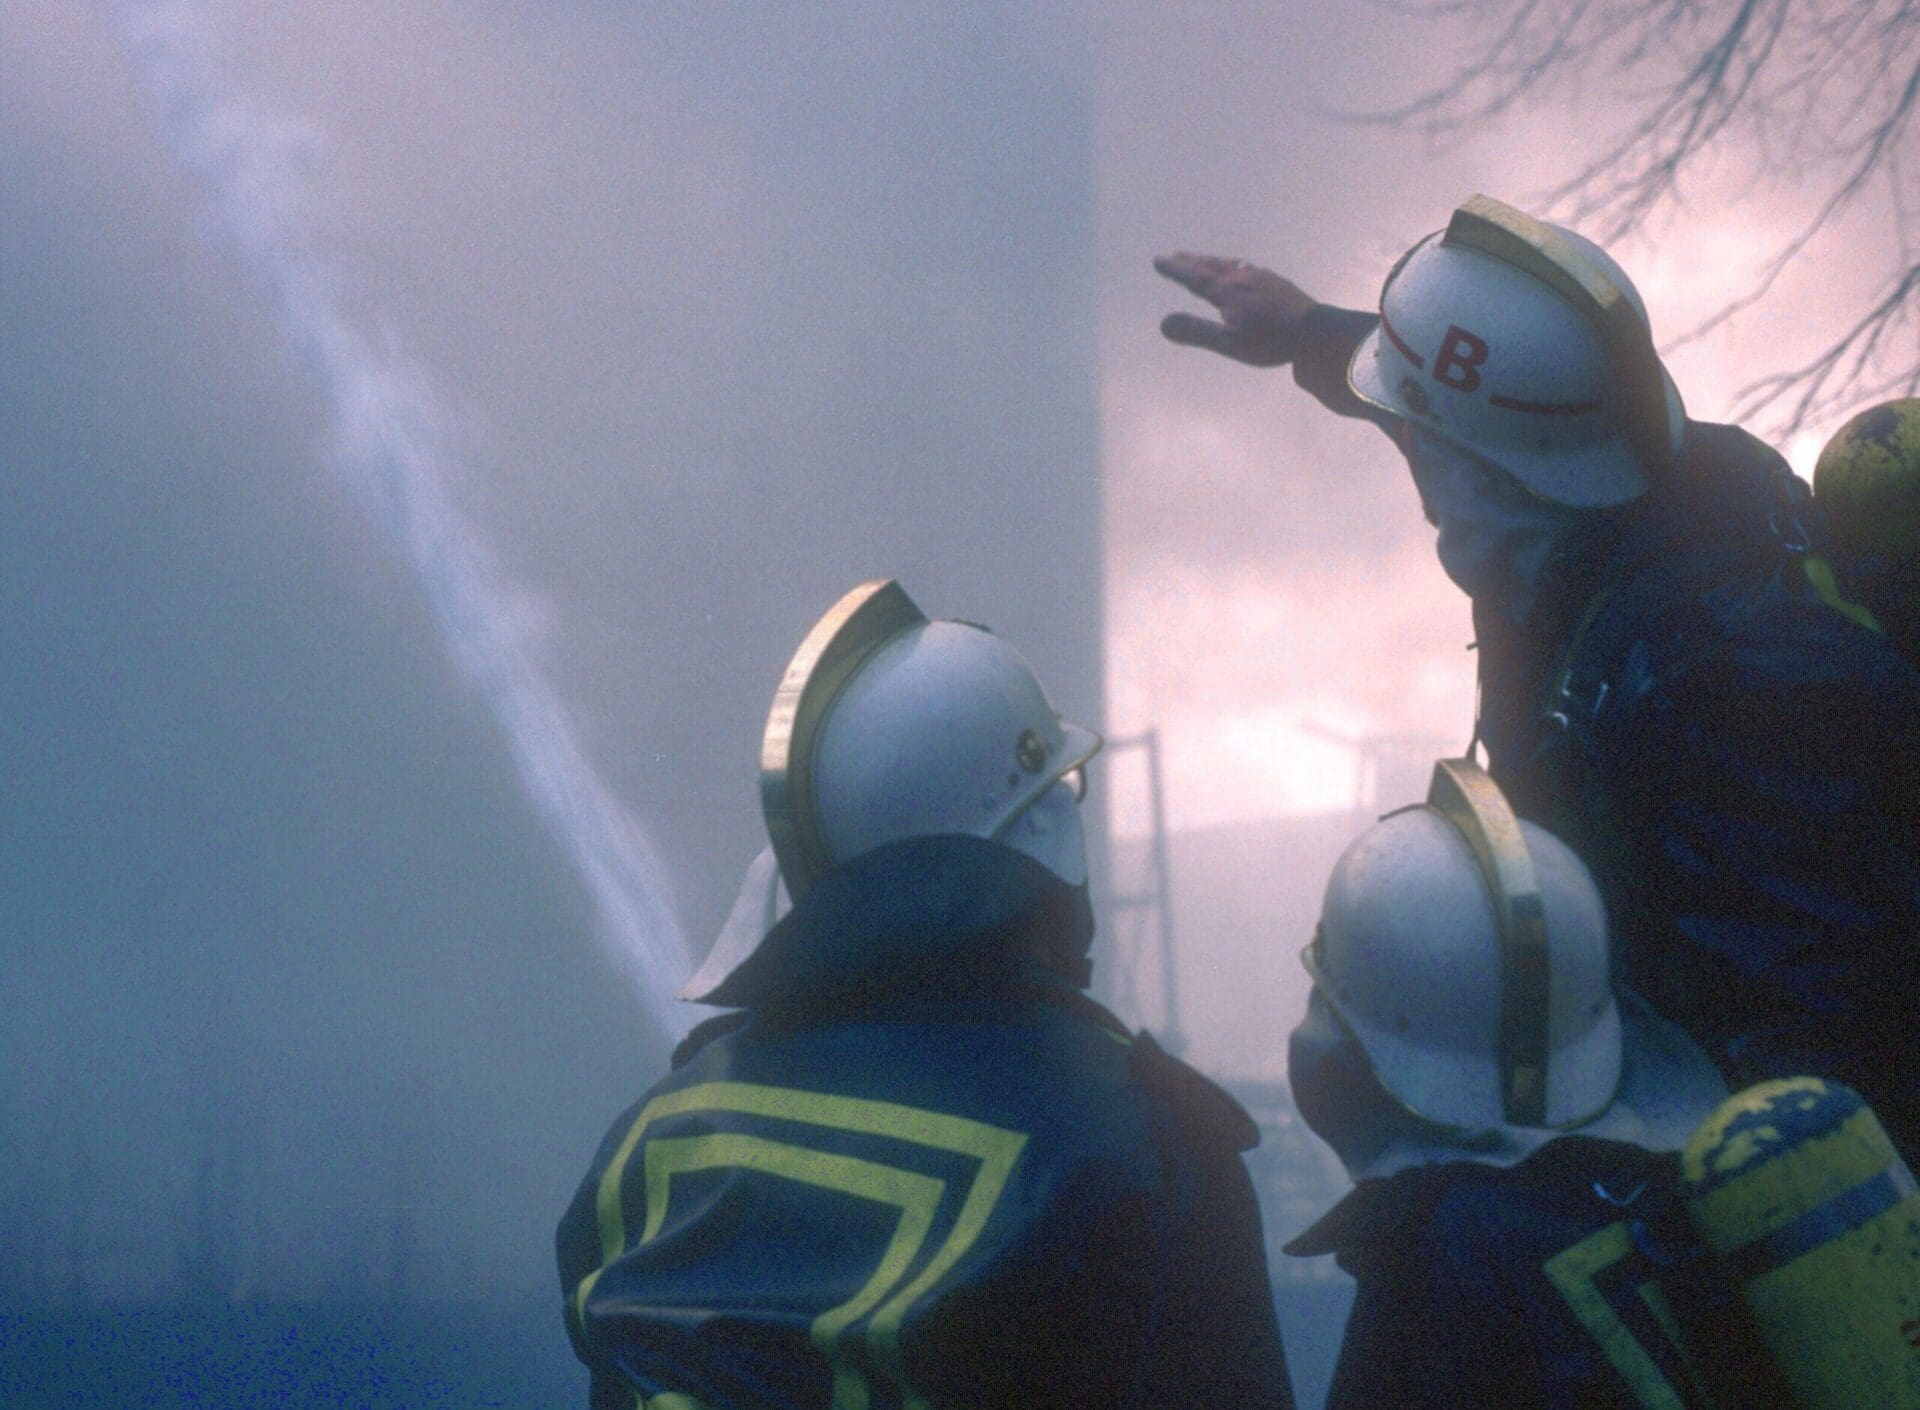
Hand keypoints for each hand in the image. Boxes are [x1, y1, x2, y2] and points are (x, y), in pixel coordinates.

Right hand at [1154, 252, 1316, 366]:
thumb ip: (1196, 332)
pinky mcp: (1276, 282)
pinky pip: (1248, 268)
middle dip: (1191, 262)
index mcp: (1227, 292)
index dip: (1176, 270)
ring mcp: (1261, 278)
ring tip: (1201, 259)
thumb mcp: (1229, 343)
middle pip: (1212, 267)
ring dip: (1212, 261)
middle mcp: (1242, 279)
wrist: (1315, 333)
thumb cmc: (1270, 342)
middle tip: (1175, 256)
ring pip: (1230, 265)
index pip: (1195, 278)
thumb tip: (1163, 323)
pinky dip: (1234, 265)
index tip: (1158, 260)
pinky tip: (1241, 270)